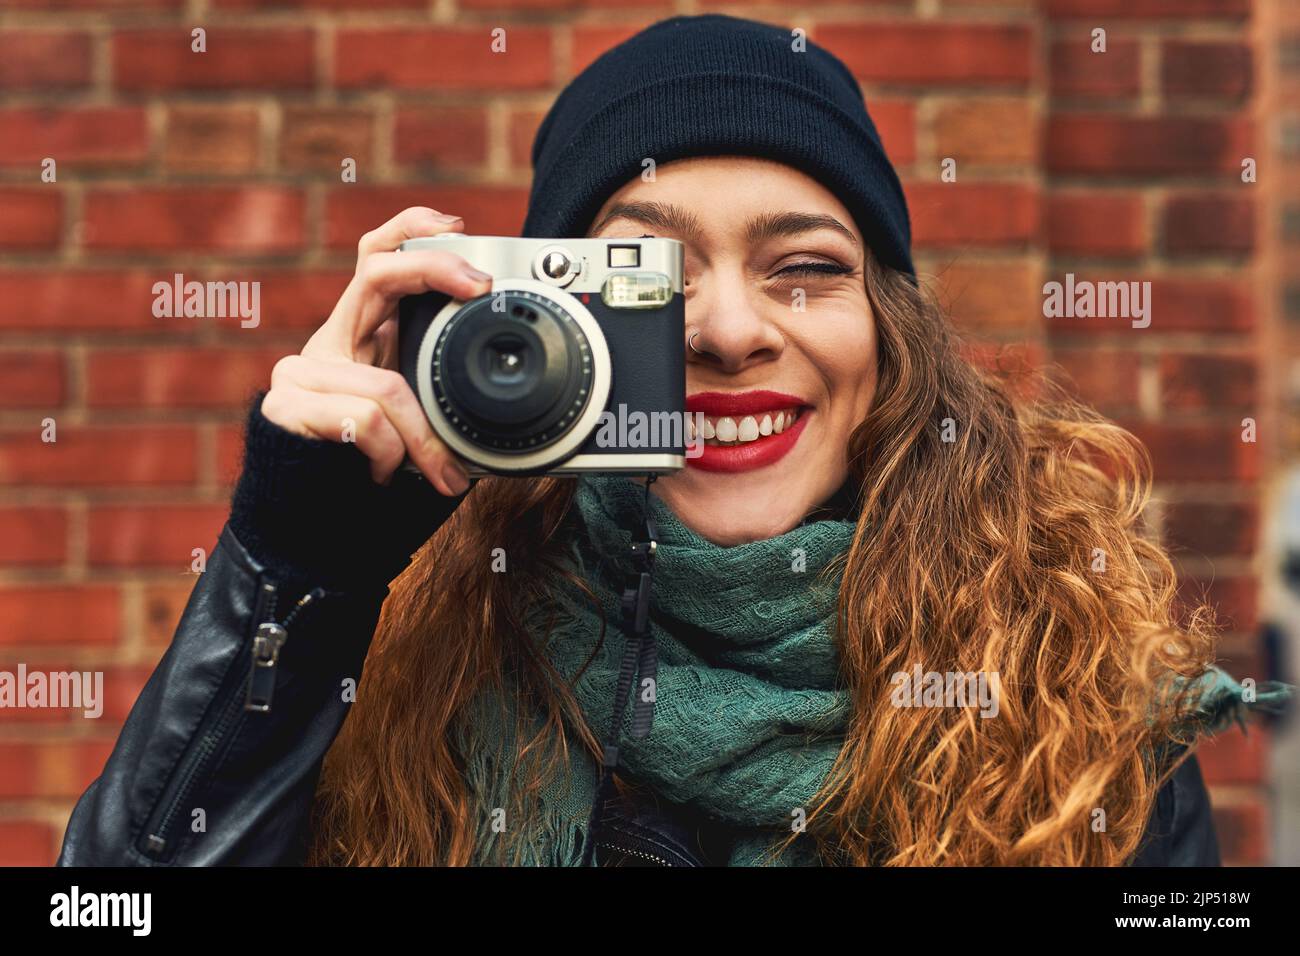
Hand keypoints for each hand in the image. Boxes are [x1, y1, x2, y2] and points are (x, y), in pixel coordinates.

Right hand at [261, 207, 491, 495]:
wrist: (311, 537)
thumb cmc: (373, 483)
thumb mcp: (420, 429)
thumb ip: (443, 400)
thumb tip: (510, 394)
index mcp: (362, 340)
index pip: (376, 258)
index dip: (413, 231)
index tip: (461, 230)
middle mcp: (329, 345)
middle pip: (376, 272)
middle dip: (436, 269)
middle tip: (480, 287)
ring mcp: (301, 373)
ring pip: (390, 386)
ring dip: (424, 442)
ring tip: (436, 477)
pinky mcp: (285, 408)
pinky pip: (367, 422)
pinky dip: (390, 458)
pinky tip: (378, 479)